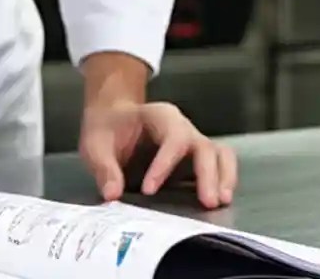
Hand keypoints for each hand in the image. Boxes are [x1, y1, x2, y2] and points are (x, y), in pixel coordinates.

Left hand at [78, 100, 236, 209]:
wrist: (113, 116)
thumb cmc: (106, 127)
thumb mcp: (95, 144)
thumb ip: (104, 167)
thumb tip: (112, 194)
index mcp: (159, 116)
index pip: (172, 138)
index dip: (164, 164)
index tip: (148, 190)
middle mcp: (182, 126)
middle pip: (203, 146)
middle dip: (207, 174)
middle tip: (208, 202)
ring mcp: (192, 141)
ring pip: (220, 153)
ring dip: (224, 177)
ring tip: (221, 201)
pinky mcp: (195, 158)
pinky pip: (219, 164)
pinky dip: (223, 180)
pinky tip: (219, 200)